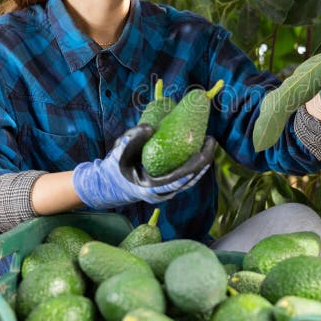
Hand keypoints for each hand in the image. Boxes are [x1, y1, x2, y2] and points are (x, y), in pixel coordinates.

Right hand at [72, 125, 215, 208]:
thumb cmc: (115, 167)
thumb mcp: (119, 152)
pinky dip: (194, 165)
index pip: (182, 176)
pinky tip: (198, 150)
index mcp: (152, 188)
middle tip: (210, 139)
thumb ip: (131, 139)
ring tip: (208, 142)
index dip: (197, 161)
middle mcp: (163, 193)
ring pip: (191, 179)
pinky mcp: (168, 188)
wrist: (109, 184)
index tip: (205, 145)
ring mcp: (167, 192)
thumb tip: (150, 127)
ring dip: (202, 162)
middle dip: (204, 159)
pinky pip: (186, 177)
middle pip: (192, 178)